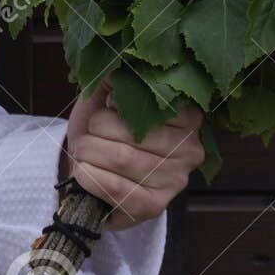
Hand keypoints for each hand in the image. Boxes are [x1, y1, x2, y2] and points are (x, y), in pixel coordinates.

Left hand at [58, 77, 205, 230]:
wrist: (94, 178)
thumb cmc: (104, 134)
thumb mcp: (106, 102)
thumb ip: (110, 83)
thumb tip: (111, 67)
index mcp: (188, 116)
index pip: (154, 102)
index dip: (117, 106)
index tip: (107, 110)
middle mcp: (191, 149)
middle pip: (132, 131)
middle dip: (96, 131)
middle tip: (87, 135)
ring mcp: (176, 181)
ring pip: (121, 157)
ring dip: (88, 152)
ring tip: (83, 151)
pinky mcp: (155, 206)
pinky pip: (114, 187)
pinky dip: (88, 176)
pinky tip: (83, 171)